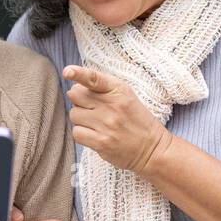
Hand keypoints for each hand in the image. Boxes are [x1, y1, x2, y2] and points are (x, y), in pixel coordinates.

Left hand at [62, 64, 171, 178]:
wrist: (152, 148)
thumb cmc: (136, 120)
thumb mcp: (126, 97)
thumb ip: (102, 89)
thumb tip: (73, 89)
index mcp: (119, 90)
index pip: (94, 78)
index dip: (78, 73)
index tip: (68, 72)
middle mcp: (112, 105)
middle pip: (76, 95)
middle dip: (78, 100)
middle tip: (91, 108)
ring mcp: (106, 124)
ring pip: (74, 114)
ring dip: (80, 118)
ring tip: (96, 123)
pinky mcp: (101, 142)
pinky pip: (77, 132)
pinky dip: (82, 134)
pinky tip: (94, 134)